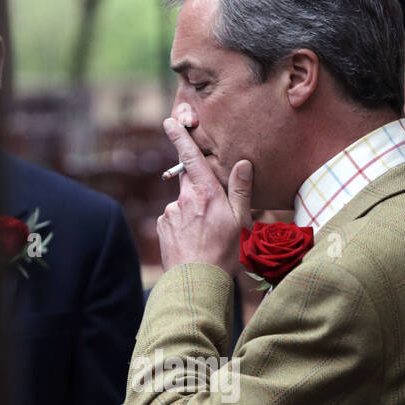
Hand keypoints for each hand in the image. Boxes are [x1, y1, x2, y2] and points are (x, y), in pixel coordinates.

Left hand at [158, 117, 252, 275]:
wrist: (197, 283)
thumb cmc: (226, 253)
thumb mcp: (241, 221)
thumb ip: (241, 190)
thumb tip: (243, 163)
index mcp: (206, 193)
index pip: (191, 158)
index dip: (180, 137)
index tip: (170, 122)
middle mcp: (184, 199)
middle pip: (188, 181)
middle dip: (198, 189)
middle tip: (212, 213)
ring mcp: (170, 213)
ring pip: (182, 203)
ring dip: (192, 213)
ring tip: (205, 236)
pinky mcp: (161, 228)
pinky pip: (172, 220)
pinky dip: (181, 226)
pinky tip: (192, 242)